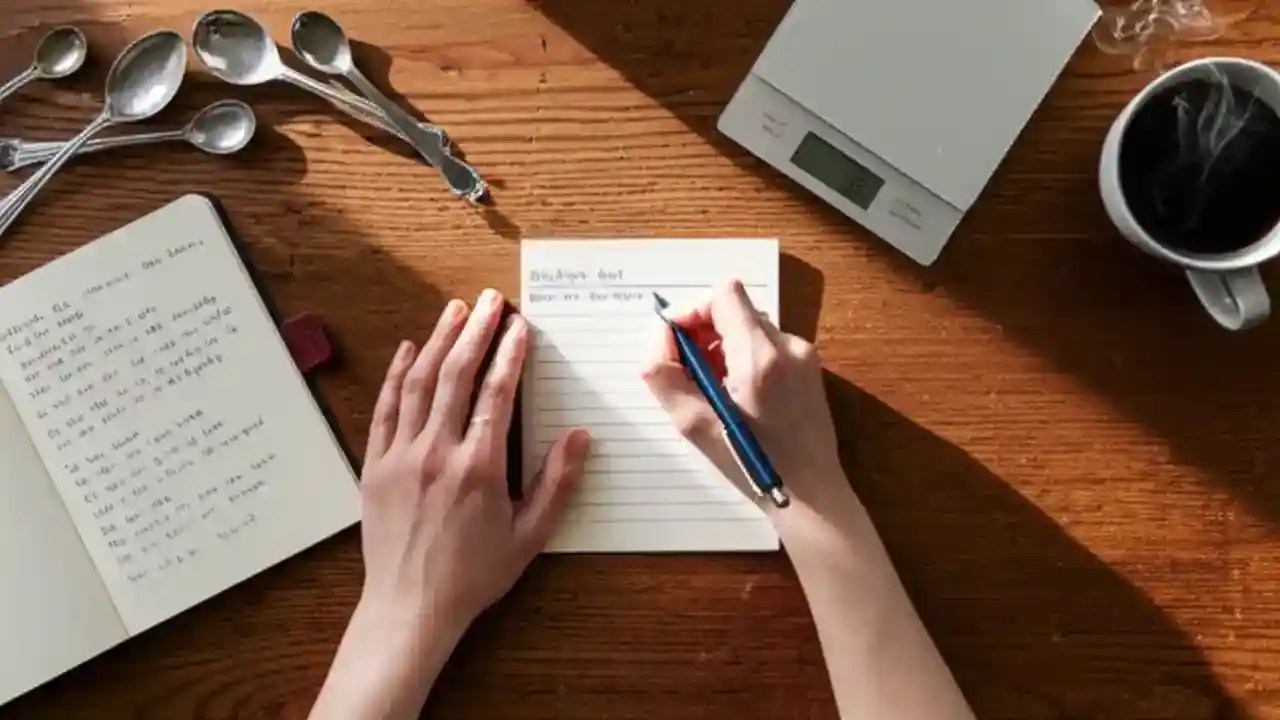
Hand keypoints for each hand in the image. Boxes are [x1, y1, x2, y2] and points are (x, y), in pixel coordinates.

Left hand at [359, 289, 590, 627]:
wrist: (411, 606)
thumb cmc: (474, 574)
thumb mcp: (530, 535)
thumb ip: (557, 482)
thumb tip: (581, 436)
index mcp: (479, 467)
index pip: (497, 393)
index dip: (510, 353)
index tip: (520, 326)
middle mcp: (437, 452)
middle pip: (457, 375)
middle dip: (476, 331)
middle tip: (490, 300)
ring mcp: (401, 455)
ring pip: (420, 383)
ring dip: (439, 341)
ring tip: (455, 310)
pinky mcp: (375, 465)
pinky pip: (386, 408)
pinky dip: (398, 375)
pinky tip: (410, 349)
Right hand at [641, 281, 859, 541]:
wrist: (812, 495)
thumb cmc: (755, 467)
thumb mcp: (695, 426)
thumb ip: (666, 377)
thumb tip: (658, 343)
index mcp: (760, 357)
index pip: (724, 295)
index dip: (692, 311)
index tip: (677, 342)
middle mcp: (788, 346)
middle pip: (736, 310)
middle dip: (705, 333)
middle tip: (690, 372)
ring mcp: (804, 356)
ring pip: (751, 328)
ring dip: (724, 348)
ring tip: (714, 391)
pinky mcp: (810, 369)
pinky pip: (768, 346)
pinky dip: (745, 360)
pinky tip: (739, 398)